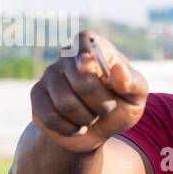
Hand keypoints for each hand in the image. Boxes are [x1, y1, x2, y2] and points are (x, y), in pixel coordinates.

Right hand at [30, 31, 148, 152]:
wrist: (97, 131)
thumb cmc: (119, 106)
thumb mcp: (135, 97)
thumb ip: (133, 83)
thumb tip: (120, 70)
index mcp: (93, 47)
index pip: (85, 42)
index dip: (86, 55)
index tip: (89, 66)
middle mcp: (67, 56)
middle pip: (81, 81)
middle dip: (101, 104)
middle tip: (107, 108)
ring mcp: (49, 75)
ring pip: (65, 102)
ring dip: (86, 118)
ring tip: (92, 116)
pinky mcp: (37, 96)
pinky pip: (50, 116)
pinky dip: (70, 128)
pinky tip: (77, 126)